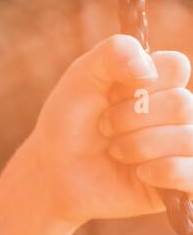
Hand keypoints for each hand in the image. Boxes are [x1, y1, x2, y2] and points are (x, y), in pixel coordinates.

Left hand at [23, 33, 192, 226]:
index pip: (176, 66)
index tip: (110, 94)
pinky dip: (163, 171)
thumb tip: (147, 70)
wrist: (55, 172)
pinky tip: (139, 173)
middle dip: (128, 119)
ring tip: (115, 152)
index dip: (139, 82)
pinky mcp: (185, 181)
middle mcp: (180, 112)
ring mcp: (185, 147)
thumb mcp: (83, 76)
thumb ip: (114, 52)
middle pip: (182, 104)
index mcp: (160, 82)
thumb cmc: (70, 123)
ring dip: (138, 146)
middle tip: (104, 128)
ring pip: (188, 138)